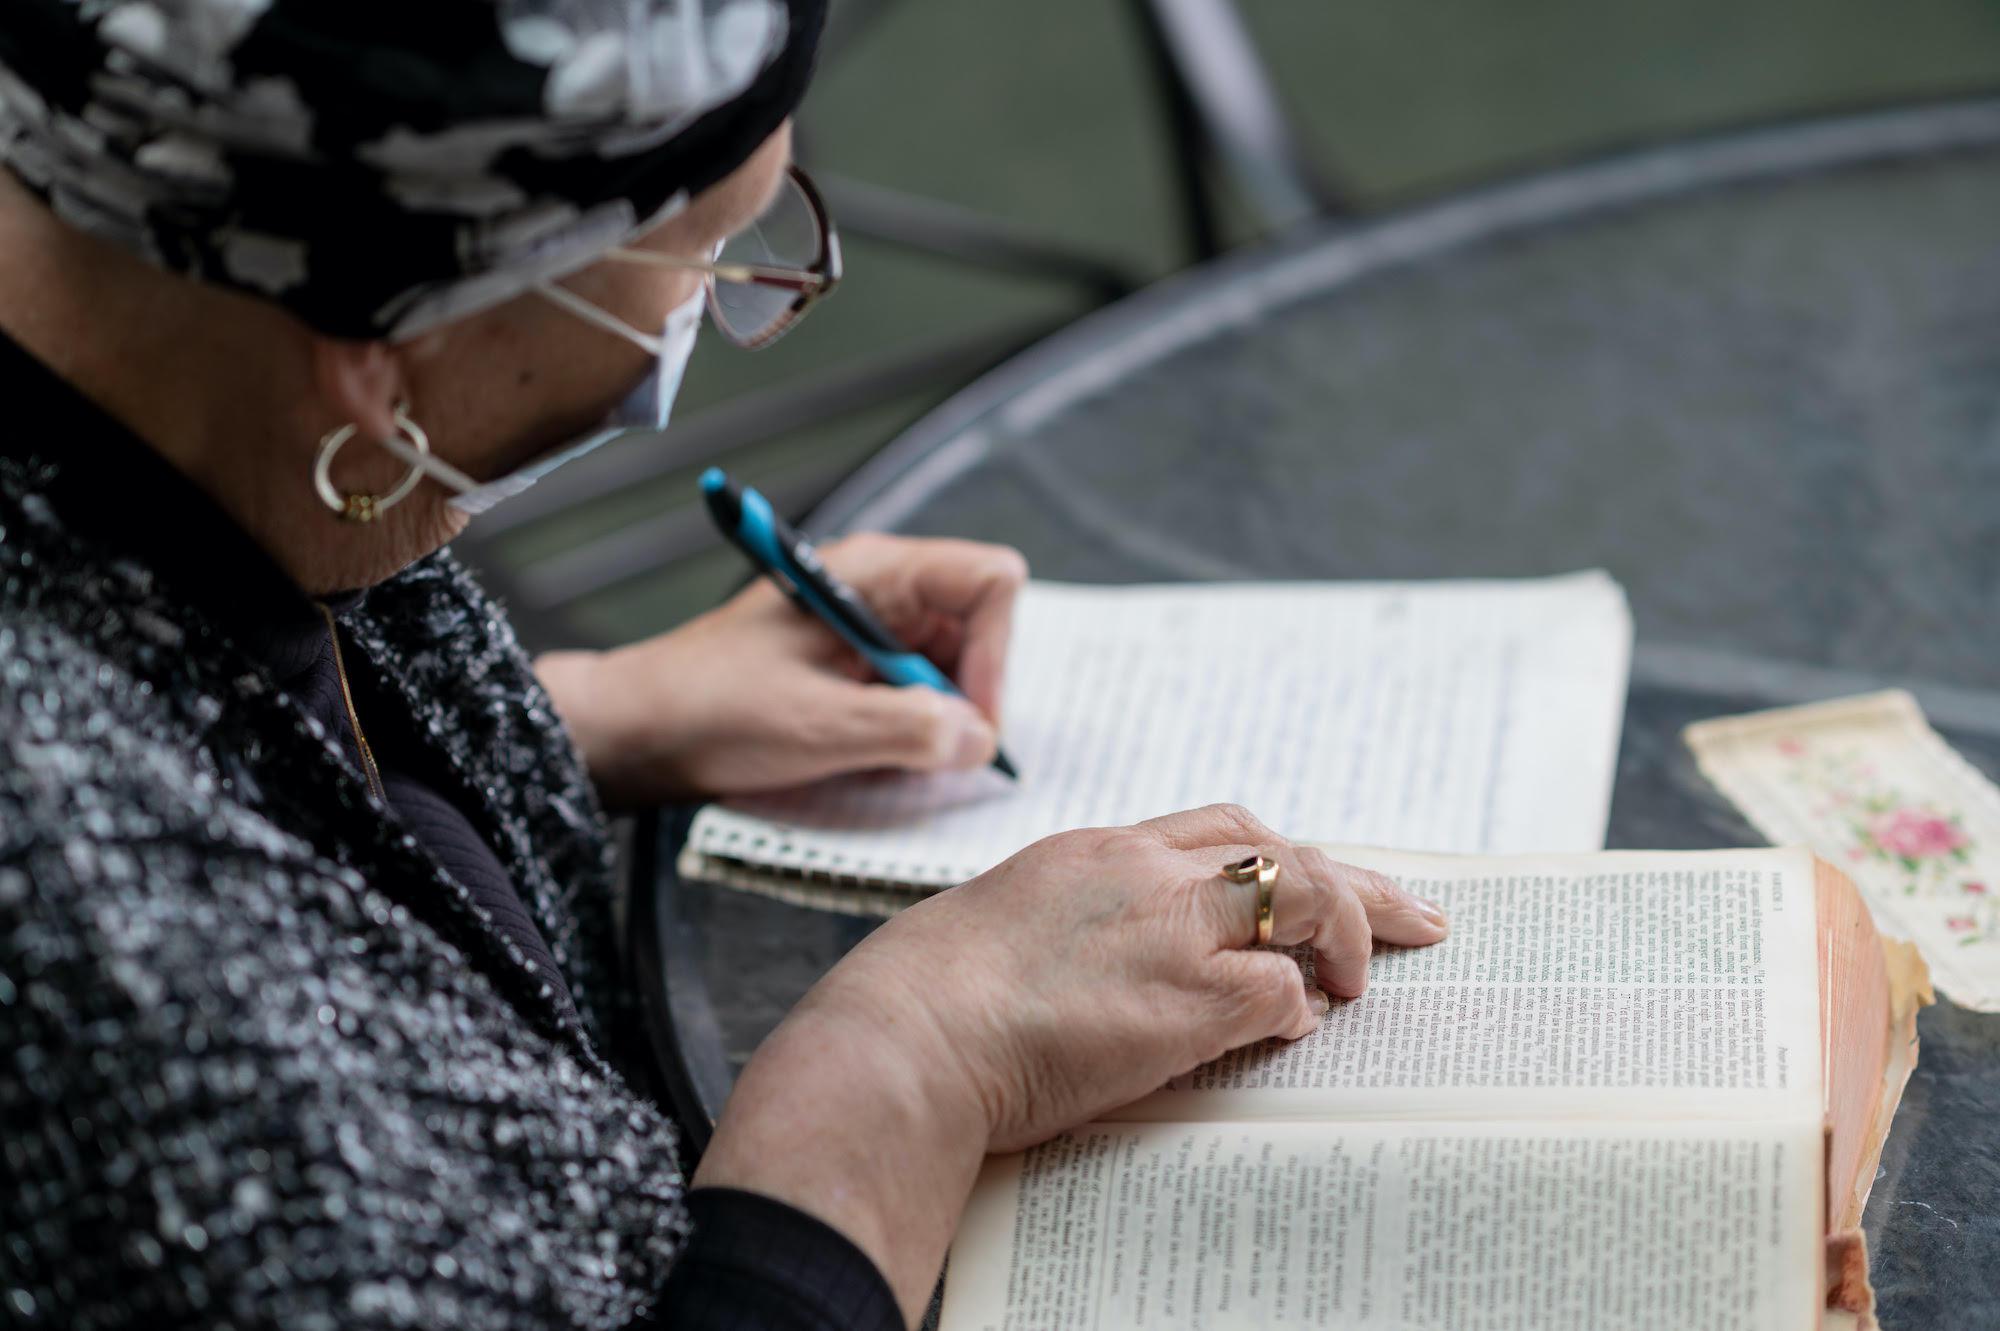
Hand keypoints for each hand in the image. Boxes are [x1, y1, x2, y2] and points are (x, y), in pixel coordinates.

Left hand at [536, 532, 1026, 806]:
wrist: (636, 730)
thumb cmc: (711, 709)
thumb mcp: (818, 726)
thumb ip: (909, 729)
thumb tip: (981, 739)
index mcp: (875, 574)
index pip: (989, 583)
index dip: (996, 653)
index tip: (971, 721)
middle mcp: (879, 590)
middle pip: (977, 628)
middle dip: (968, 695)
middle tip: (935, 753)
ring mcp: (866, 628)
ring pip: (949, 669)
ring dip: (934, 720)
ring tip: (887, 757)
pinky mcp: (852, 667)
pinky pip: (913, 694)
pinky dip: (906, 731)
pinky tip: (866, 757)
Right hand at [696, 803, 1447, 1320]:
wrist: (910, 1034)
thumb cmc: (928, 997)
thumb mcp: (1003, 925)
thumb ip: (1069, 926)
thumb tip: (1104, 968)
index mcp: (1096, 853)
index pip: (1213, 829)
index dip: (1274, 856)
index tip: (1310, 876)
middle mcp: (1143, 873)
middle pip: (1279, 850)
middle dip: (1354, 884)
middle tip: (1413, 916)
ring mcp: (1171, 930)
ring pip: (1304, 897)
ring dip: (1348, 937)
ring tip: (1364, 980)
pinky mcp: (1190, 998)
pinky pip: (1280, 994)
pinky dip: (1298, 1011)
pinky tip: (1294, 1031)